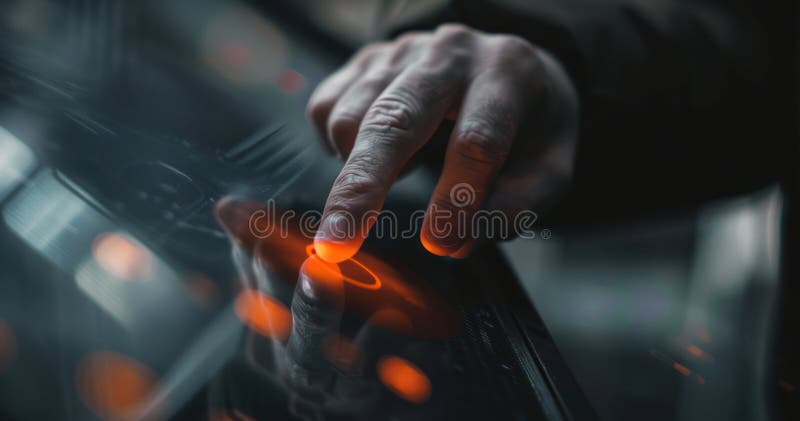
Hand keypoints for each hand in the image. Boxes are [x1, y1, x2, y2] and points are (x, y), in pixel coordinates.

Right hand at [308, 24, 578, 261]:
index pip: (476, 140)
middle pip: (394, 120)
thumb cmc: (526, 125)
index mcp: (506, 72)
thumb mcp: (548, 167)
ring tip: (397, 176)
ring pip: (351, 118)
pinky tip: (371, 154)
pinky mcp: (364, 61)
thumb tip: (457, 245)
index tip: (440, 245)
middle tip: (336, 243)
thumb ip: (516, 206)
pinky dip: (336, 147)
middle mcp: (449, 53)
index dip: (456, 197)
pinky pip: (326, 109)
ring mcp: (400, 52)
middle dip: (362, 186)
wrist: (507, 70)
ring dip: (358, 169)